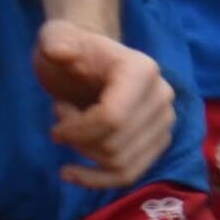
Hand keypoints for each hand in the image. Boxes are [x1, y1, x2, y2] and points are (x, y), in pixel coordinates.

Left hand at [36, 20, 175, 188]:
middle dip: (79, 140)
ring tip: (69, 130)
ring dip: (85, 154)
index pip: (113, 118)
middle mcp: (162, 96)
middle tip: (60, 120)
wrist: (88, 60)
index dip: (78, 130)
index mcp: (142, 70)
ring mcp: (165, 122)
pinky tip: (71, 174)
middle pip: (116, 144)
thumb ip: (55, 42)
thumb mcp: (55, 39)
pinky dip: (99, 180)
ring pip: (121, 163)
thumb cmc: (71, 50)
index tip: (55, 124)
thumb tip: (60, 51)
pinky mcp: (158, 143)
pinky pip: (131, 175)